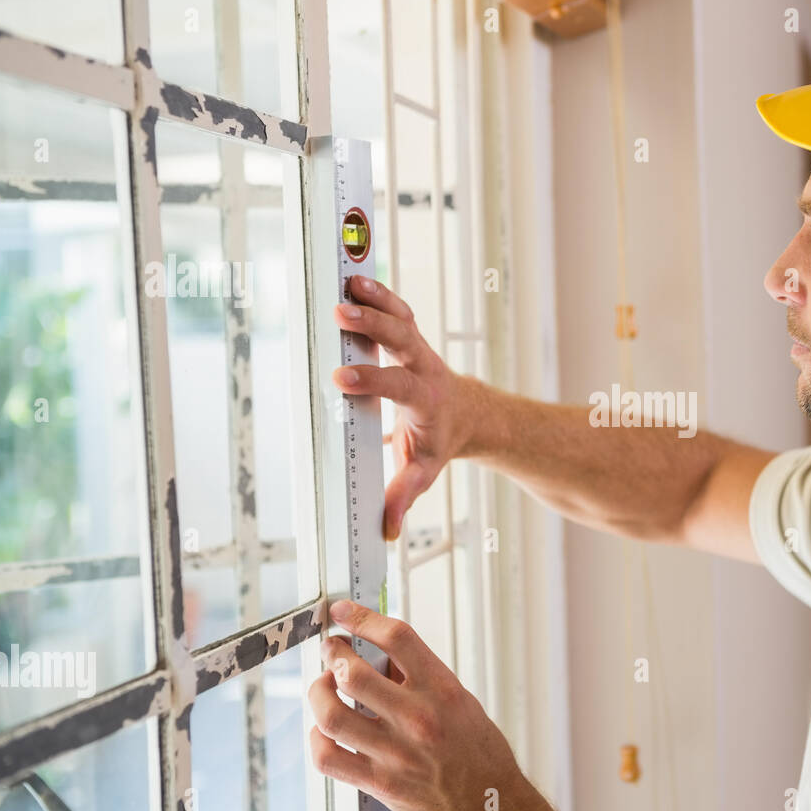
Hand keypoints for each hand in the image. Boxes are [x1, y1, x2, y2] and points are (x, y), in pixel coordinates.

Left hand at [307, 599, 576, 810]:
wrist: (490, 803)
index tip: (346, 612)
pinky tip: (323, 730)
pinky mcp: (380, 783)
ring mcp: (395, 753)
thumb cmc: (479, 753)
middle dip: (333, 654)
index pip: (397, 639)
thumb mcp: (459, 700)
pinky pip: (329, 757)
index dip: (363, 618)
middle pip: (354, 673)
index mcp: (442, 691)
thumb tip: (383, 654)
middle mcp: (418, 719)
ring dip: (318, 692)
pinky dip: (317, 738)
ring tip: (323, 686)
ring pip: (332, 714)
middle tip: (332, 650)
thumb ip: (421, 677)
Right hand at [332, 275, 470, 539]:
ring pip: (401, 318)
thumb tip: (386, 531)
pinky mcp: (411, 336)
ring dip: (376, 300)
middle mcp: (425, 368)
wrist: (470, 415)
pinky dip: (379, 293)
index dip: (371, 380)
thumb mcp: (424, 469)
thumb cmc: (440, 442)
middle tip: (341, 314)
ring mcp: (419, 349)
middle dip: (374, 326)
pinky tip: (355, 279)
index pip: (398, 386)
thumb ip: (404, 495)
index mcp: (425, 400)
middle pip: (402, 341)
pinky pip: (397, 310)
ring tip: (346, 285)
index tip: (340, 377)